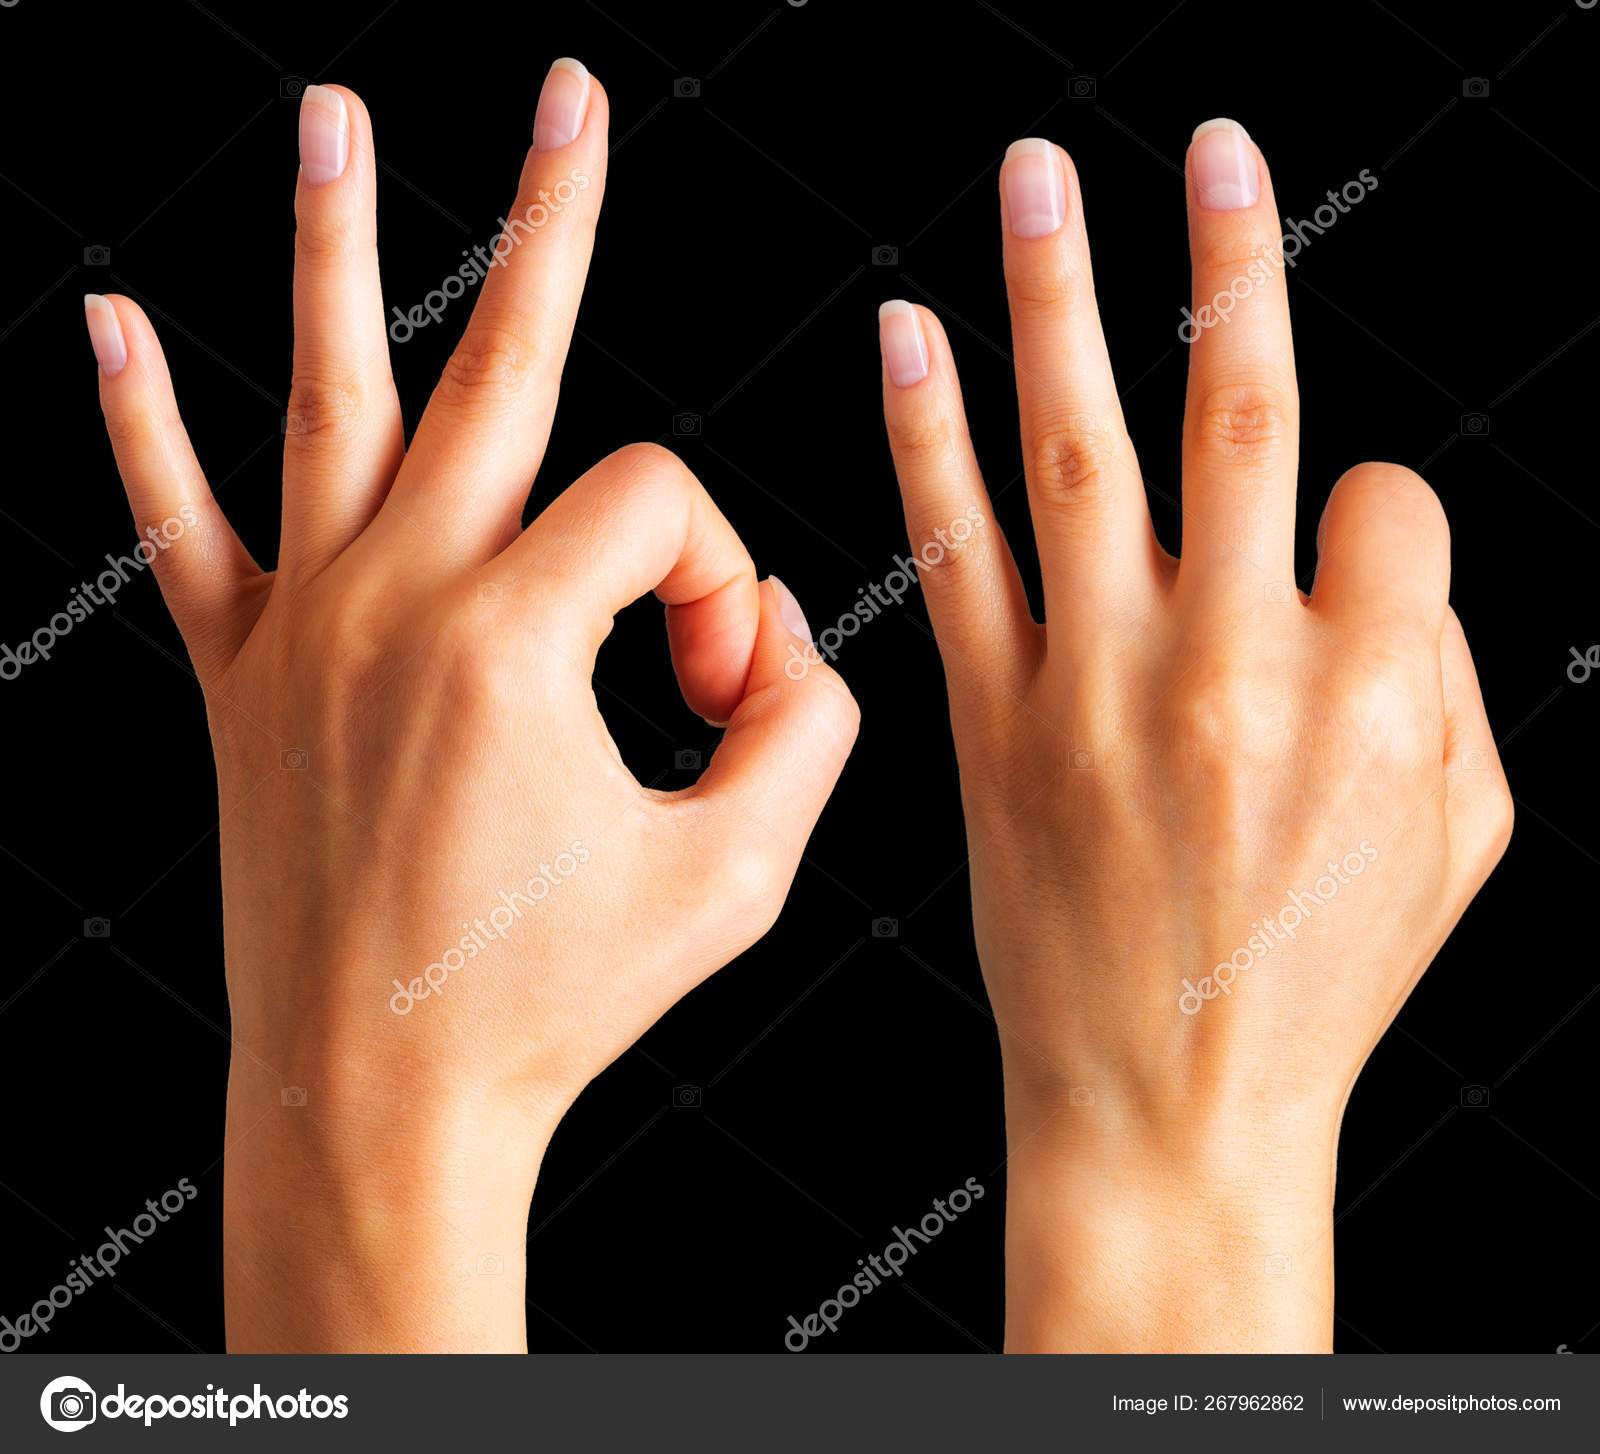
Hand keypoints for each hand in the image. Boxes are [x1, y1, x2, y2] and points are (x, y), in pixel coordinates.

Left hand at [86, 63, 857, 1350]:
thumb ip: (810, 728)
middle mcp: (398, 600)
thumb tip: (786, 627)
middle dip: (556, 222)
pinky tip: (106, 324)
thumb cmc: (555, 1002)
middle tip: (574, 98)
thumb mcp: (736, 875)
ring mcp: (304, 629)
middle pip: (496, 362)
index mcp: (517, 641)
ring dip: (335, 248)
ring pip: (322, 397)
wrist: (385, 1099)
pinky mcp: (241, 680)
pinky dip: (140, 424)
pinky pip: (179, 528)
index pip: (660, 507)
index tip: (715, 684)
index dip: (718, 575)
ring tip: (334, 117)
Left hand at [878, 122, 1509, 1350]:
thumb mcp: (1461, 844)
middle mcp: (1236, 663)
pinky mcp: (991, 722)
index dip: (1375, 506)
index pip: (1392, 494)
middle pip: (1240, 411)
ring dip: (1060, 299)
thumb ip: (1447, 681)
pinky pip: (953, 551)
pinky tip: (906, 336)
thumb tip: (1386, 555)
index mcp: (1378, 685)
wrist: (1166, 1101)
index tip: (1340, 545)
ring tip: (1035, 178)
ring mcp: (1100, 685)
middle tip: (1203, 145)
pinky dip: (925, 437)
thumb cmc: (1315, 984)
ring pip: (1081, 449)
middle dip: (1227, 259)